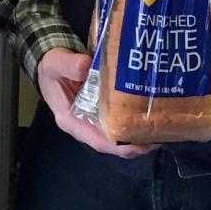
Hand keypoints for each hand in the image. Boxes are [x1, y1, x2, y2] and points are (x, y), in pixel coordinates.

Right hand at [37, 48, 154, 158]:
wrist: (51, 63)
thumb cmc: (51, 67)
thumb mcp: (55, 64)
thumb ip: (68, 65)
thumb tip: (86, 66)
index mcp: (71, 120)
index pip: (96, 141)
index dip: (117, 146)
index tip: (138, 145)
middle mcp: (84, 124)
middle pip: (110, 143)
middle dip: (133, 144)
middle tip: (158, 139)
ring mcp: (93, 118)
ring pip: (116, 134)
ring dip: (136, 135)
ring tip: (159, 130)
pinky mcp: (101, 109)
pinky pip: (118, 120)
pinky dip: (132, 121)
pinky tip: (149, 114)